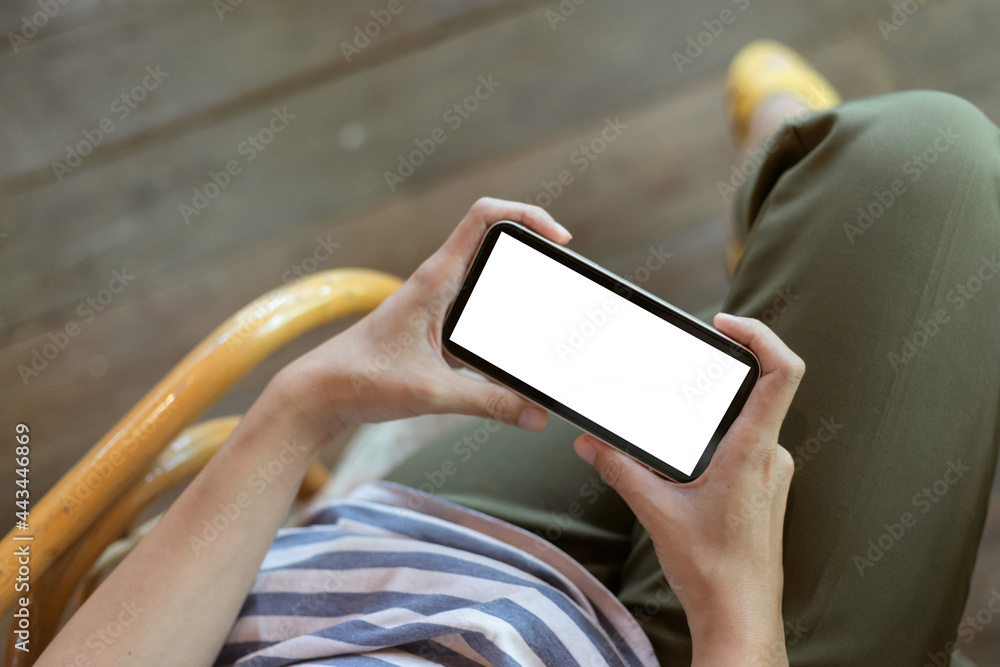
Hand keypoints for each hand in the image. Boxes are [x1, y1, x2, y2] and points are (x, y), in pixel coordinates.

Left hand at [276, 197, 571, 439]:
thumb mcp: (432, 393)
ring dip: (520, 283)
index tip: (559, 238)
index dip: (527, 214)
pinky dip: (505, 318)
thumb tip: (537, 414)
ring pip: (489, 277)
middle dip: (534, 249)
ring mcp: (439, 304)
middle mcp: (439, 283)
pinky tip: (521, 346)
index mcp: (436, 279)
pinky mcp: (438, 328)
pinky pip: (480, 311)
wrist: (321, 393)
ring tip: (553, 305)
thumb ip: (489, 403)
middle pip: (495, 242)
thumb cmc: (361, 380)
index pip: (485, 216)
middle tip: (563, 271)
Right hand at [573, 314, 803, 665]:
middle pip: (764, 387)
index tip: (725, 325)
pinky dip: (720, 435)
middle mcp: (772, 456)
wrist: (741, 617)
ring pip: (751, 419)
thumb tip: (590, 442)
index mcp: (753, 452)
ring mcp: (772, 472)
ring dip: (718, 407)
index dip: (760, 335)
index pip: (782, 373)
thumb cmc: (713, 572)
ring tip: (681, 410)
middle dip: (727, 368)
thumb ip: (621, 470)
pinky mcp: (765, 487)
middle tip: (693, 356)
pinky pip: (749, 443)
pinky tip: (690, 457)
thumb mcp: (657, 513)